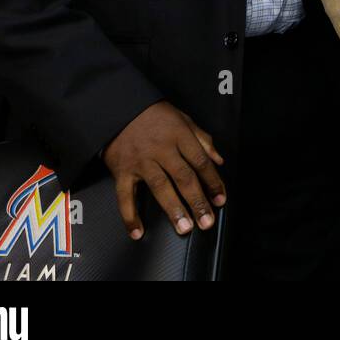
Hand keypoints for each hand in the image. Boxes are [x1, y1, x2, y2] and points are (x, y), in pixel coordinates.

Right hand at [102, 101, 225, 239]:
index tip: (220, 199)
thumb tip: (219, 160)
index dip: (213, 182)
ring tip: (184, 227)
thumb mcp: (183, 119)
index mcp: (179, 135)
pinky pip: (125, 196)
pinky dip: (129, 215)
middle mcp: (161, 149)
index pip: (200, 161)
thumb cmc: (154, 114)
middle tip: (206, 221)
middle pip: (183, 177)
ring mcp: (141, 161)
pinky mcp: (122, 171)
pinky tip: (137, 231)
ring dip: (173, 209)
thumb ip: (202, 140)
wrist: (118, 109)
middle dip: (197, 201)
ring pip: (159, 187)